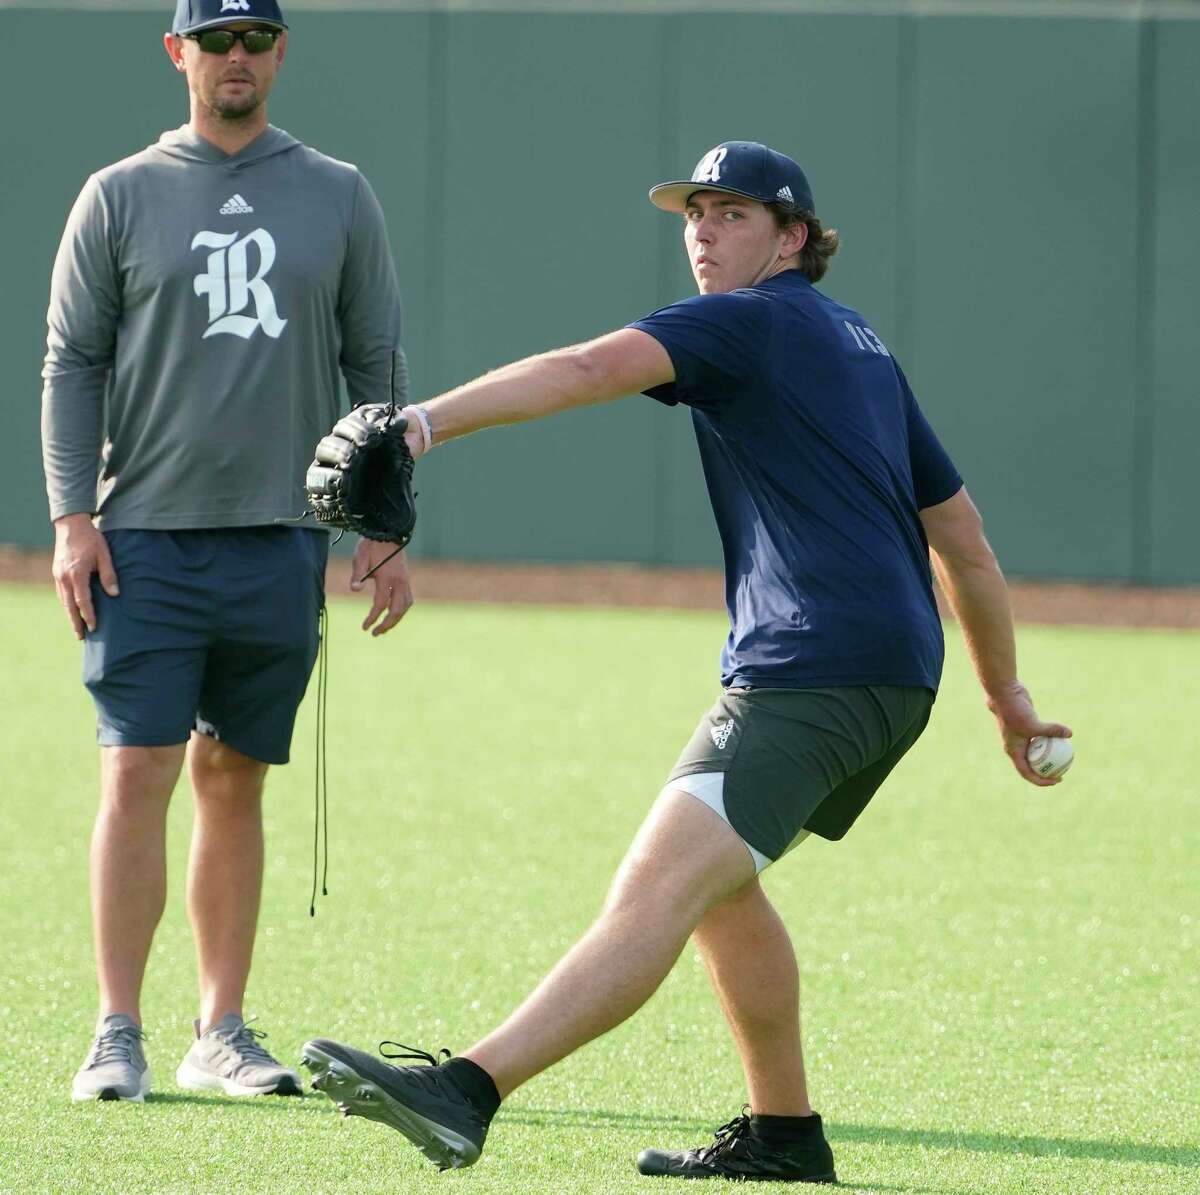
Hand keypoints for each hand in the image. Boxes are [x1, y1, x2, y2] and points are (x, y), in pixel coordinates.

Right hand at [51, 513, 118, 639]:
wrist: (70, 524)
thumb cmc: (91, 539)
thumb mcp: (104, 555)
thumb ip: (109, 575)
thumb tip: (115, 594)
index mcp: (77, 573)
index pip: (83, 600)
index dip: (89, 615)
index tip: (94, 627)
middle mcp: (64, 577)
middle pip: (69, 605)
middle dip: (75, 622)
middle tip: (81, 637)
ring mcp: (58, 575)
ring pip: (63, 600)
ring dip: (70, 615)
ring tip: (77, 628)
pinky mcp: (57, 573)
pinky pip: (61, 593)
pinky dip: (67, 604)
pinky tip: (72, 610)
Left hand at [350, 539, 412, 636]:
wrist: (387, 531)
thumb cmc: (371, 545)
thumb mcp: (360, 557)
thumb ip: (358, 574)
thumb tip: (354, 590)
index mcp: (387, 577)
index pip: (381, 604)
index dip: (373, 617)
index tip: (364, 627)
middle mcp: (400, 581)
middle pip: (397, 610)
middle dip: (387, 624)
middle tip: (375, 633)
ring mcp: (405, 580)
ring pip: (406, 606)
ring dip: (396, 619)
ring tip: (385, 627)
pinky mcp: (407, 579)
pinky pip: (408, 599)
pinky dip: (401, 610)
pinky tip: (393, 613)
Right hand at [986, 680, 1071, 786]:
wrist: (1004, 695)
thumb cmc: (1015, 712)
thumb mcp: (1033, 724)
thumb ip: (1051, 730)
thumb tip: (1069, 734)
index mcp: (1013, 751)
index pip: (1026, 773)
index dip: (1041, 780)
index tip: (1056, 780)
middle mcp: (1015, 747)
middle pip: (1031, 766)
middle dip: (1046, 772)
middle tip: (1062, 773)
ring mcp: (1020, 738)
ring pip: (1036, 752)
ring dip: (1048, 757)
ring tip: (1063, 759)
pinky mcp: (1026, 728)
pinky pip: (1039, 739)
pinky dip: (1048, 742)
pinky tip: (1061, 740)